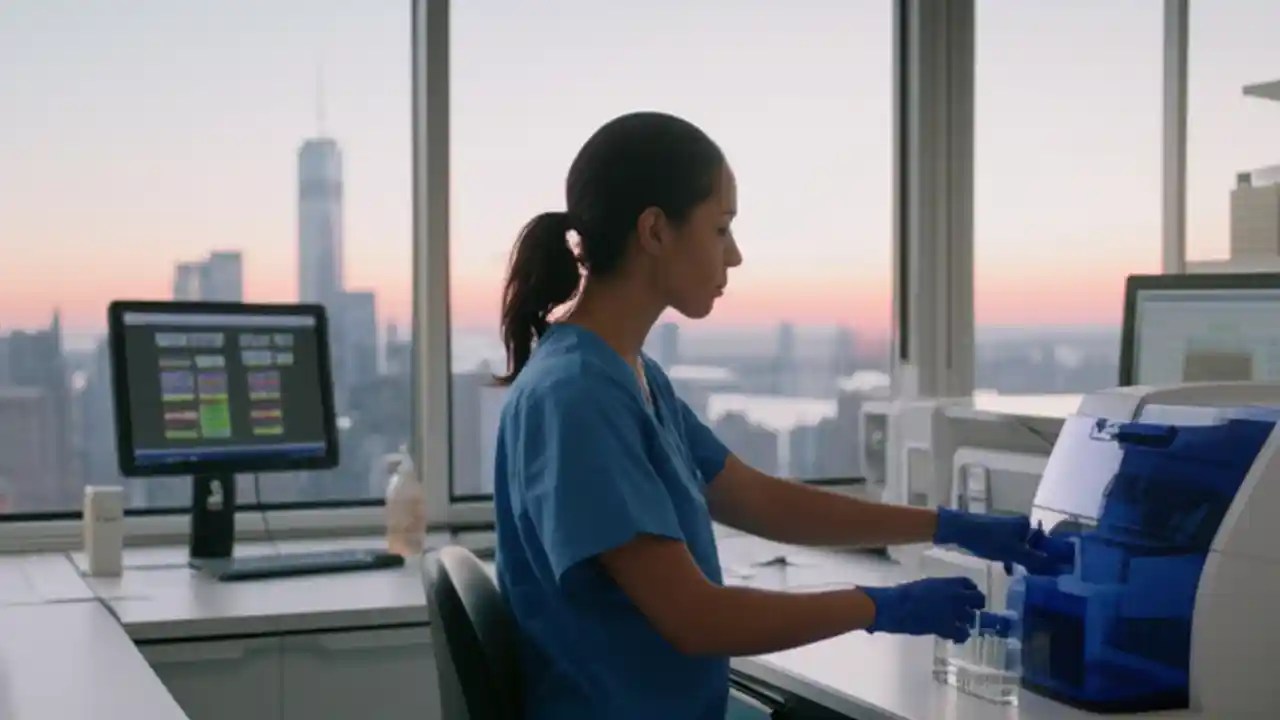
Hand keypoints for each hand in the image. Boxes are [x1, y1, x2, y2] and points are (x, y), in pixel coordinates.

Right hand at [860, 577, 985, 641]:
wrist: (895, 607)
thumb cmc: (904, 594)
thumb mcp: (925, 586)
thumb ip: (939, 590)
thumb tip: (943, 596)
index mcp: (948, 582)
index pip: (970, 585)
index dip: (970, 592)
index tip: (967, 598)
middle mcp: (955, 595)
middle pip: (979, 599)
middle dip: (976, 606)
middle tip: (968, 613)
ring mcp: (954, 611)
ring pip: (973, 618)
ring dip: (967, 622)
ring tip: (958, 627)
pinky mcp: (949, 627)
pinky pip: (964, 634)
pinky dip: (960, 636)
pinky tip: (953, 636)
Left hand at [934, 508, 1060, 574]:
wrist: (959, 529)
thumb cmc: (989, 540)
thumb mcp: (1014, 553)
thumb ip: (1034, 559)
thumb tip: (1053, 565)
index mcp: (1025, 523)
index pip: (1042, 541)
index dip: (1044, 556)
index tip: (1043, 570)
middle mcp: (1017, 521)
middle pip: (1030, 543)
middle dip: (1030, 558)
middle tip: (1029, 573)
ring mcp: (1004, 524)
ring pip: (1017, 544)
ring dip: (1018, 558)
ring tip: (1015, 571)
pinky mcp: (993, 529)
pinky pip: (1006, 543)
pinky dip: (1007, 554)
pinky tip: (1005, 566)